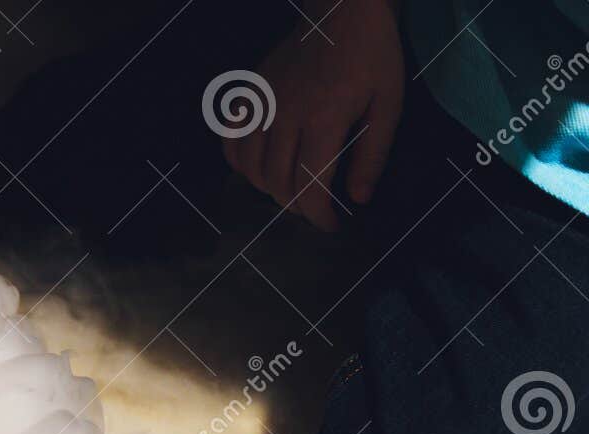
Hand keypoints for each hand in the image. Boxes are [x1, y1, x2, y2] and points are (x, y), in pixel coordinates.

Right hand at [224, 0, 404, 230]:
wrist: (343, 10)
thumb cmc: (372, 56)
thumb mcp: (389, 104)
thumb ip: (374, 154)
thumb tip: (360, 199)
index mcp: (325, 117)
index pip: (310, 185)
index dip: (318, 216)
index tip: (331, 226)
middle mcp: (286, 113)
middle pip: (277, 183)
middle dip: (297, 206)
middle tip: (316, 207)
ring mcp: (262, 102)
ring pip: (250, 169)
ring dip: (268, 190)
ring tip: (290, 190)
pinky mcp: (249, 93)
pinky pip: (230, 141)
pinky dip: (239, 164)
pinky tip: (258, 169)